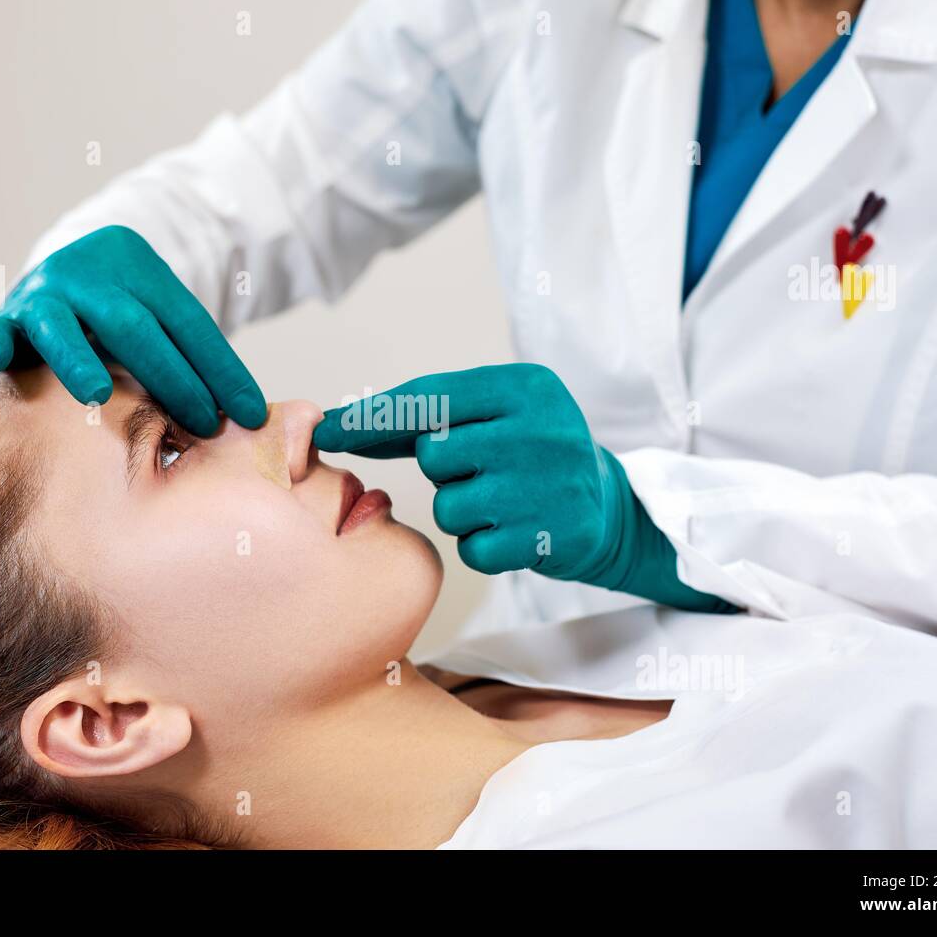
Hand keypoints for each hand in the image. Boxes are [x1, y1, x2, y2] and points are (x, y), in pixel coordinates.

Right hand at [0, 225, 265, 435]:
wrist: (58, 281)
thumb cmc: (123, 321)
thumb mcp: (159, 320)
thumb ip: (189, 357)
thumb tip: (243, 419)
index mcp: (139, 268)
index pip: (188, 322)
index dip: (222, 369)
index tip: (252, 414)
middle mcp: (89, 273)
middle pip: (133, 327)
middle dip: (172, 378)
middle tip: (203, 424)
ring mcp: (44, 292)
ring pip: (61, 325)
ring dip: (78, 360)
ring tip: (94, 395)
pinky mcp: (5, 315)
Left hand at [312, 363, 732, 611]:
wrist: (608, 507)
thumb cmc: (530, 456)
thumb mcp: (493, 416)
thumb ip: (425, 416)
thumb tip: (340, 423)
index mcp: (525, 387)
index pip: (430, 399)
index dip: (375, 417)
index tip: (327, 429)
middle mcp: (543, 429)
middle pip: (436, 455)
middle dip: (444, 471)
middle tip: (481, 473)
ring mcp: (551, 484)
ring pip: (450, 506)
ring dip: (462, 512)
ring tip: (501, 503)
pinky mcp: (556, 536)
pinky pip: (475, 549)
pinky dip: (484, 547)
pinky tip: (514, 531)